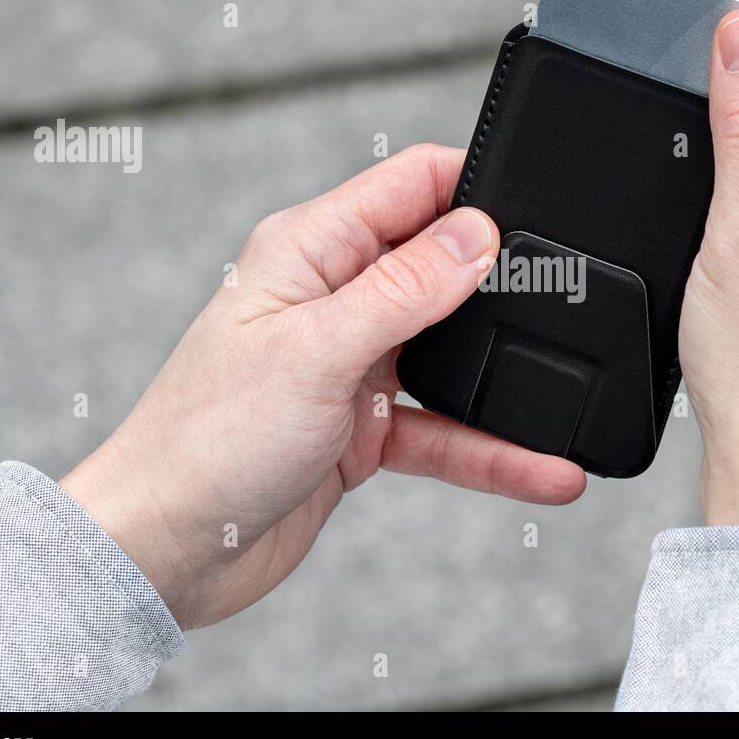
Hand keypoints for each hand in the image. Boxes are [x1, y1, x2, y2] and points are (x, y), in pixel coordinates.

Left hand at [62, 144, 585, 628]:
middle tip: (573, 301)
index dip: (473, 189)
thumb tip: (475, 233)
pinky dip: (491, 449)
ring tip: (569, 395)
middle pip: (441, 267)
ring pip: (453, 357)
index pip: (408, 186)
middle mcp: (335, 298)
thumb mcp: (315, 352)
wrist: (165, 552)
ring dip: (507, 380)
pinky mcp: (366, 428)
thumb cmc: (203, 441)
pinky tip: (540, 467)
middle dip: (505, 282)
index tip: (536, 210)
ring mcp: (353, 364)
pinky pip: (445, 428)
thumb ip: (401, 290)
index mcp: (309, 251)